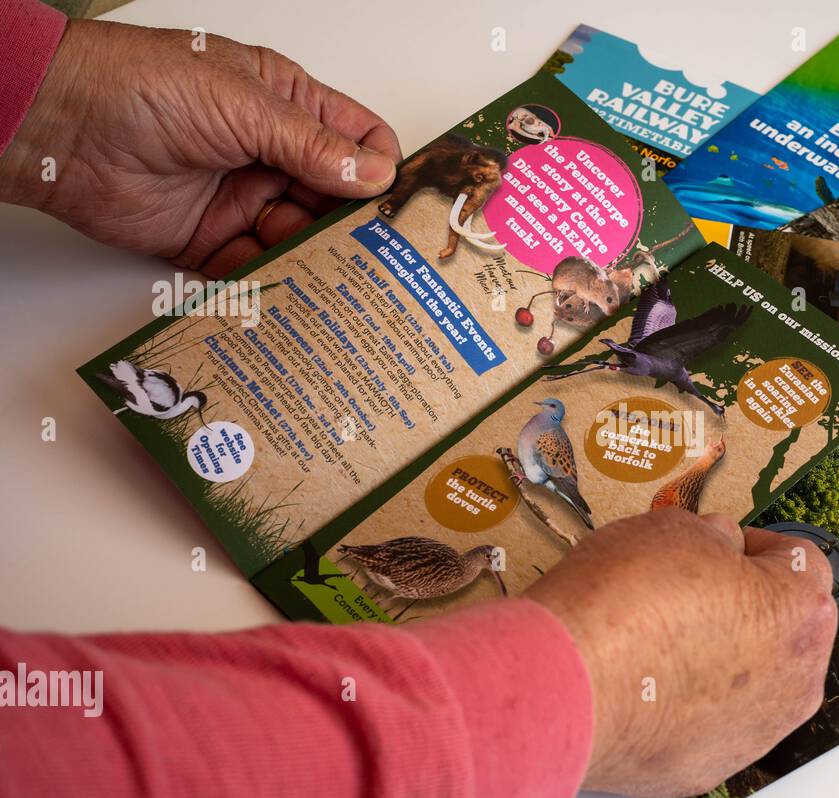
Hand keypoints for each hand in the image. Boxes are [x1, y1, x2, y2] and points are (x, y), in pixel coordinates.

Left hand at [0, 19, 400, 276]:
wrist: (61, 125)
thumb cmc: (144, 86)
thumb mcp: (244, 106)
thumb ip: (313, 147)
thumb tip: (376, 175)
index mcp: (285, 106)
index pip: (357, 140)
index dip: (382, 170)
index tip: (401, 205)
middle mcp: (268, 154)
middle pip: (333, 201)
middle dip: (353, 227)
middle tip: (380, 258)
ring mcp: (240, 199)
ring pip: (298, 239)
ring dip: (315, 259)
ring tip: (337, 281)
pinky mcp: (209, 242)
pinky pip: (253, 270)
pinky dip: (272, 285)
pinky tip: (293, 295)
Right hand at [526, 508, 836, 797]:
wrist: (562, 687)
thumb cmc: (620, 608)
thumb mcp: (674, 529)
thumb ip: (714, 537)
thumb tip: (717, 546)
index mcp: (800, 615)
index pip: (802, 562)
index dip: (758, 545)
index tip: (728, 545)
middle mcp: (794, 684)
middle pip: (782, 628)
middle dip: (744, 604)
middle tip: (689, 589)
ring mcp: (754, 734)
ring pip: (750, 681)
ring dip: (719, 656)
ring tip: (660, 637)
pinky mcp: (710, 768)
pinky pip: (711, 722)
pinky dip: (689, 702)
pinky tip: (646, 681)